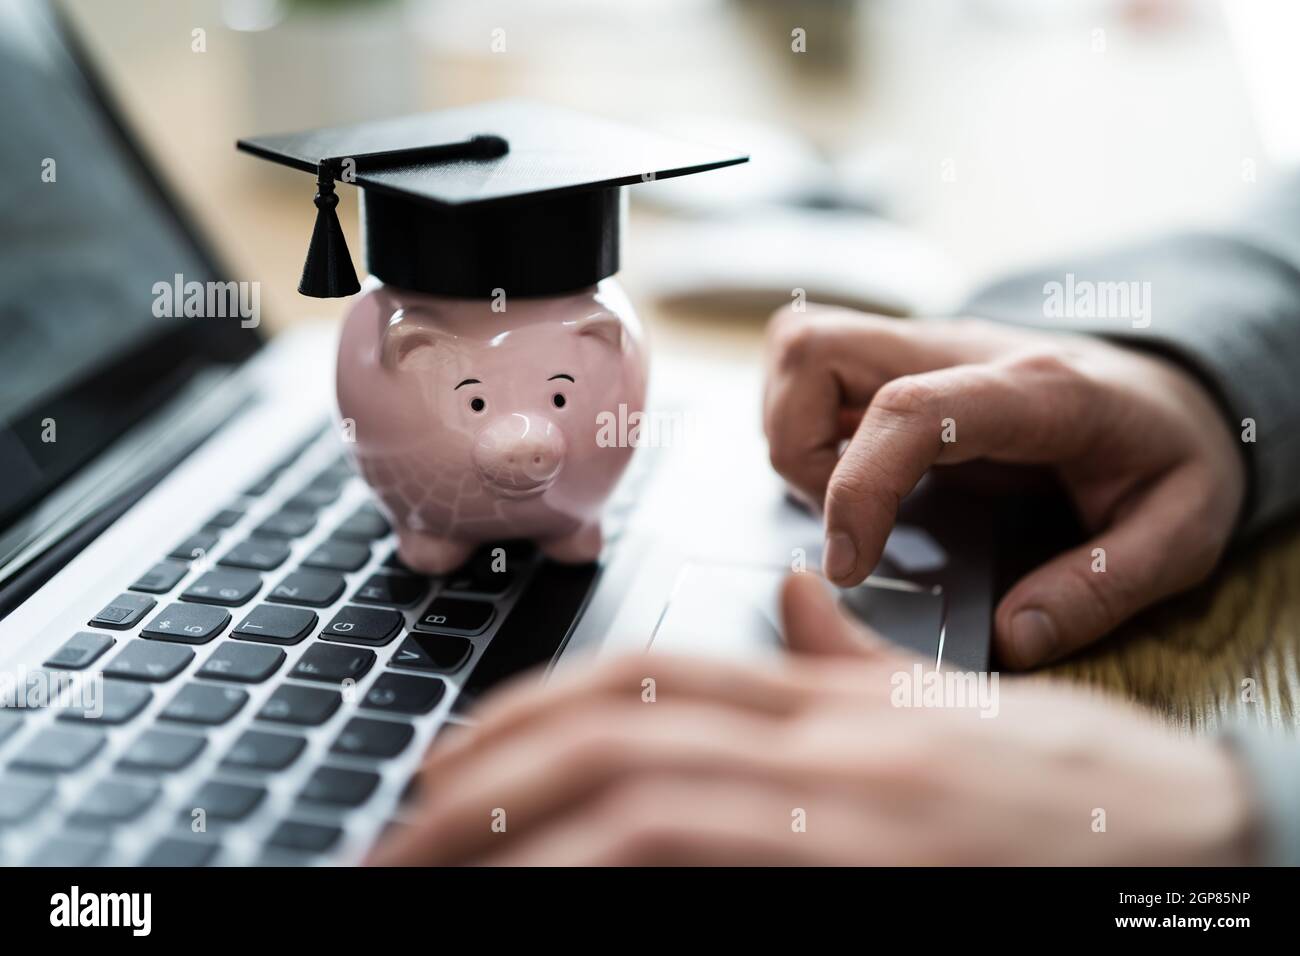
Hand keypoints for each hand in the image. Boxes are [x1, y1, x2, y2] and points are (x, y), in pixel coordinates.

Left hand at [367, 575, 1252, 865]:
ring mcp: (845, 823)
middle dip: (488, 785)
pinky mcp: (865, 885)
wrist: (1201, 843)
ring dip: (519, 849)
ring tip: (429, 880)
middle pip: (615, 741)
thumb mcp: (956, 713)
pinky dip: (610, 888)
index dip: (534, 714)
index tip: (456, 763)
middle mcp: (826, 755)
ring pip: (640, 813)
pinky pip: (702, 879)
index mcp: (832, 708)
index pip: (648, 680)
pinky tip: (547, 905)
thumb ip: (856, 661)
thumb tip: (789, 602)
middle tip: (403, 832)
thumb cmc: (1081, 793)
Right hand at [763, 308, 1246, 667]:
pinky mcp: (903, 364)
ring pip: (800, 349)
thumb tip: (1011, 636)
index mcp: (1037, 390)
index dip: (856, 487)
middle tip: (845, 522)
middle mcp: (964, 351)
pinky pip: (813, 368)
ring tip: (849, 500)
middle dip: (796, 448)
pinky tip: (855, 475)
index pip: (910, 410)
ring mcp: (926, 349)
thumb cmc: (1174, 456)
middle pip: (816, 349)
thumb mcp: (1181, 534)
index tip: (852, 567)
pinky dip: (804, 424)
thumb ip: (1102, 588)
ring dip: (793, 434)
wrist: (1176, 391)